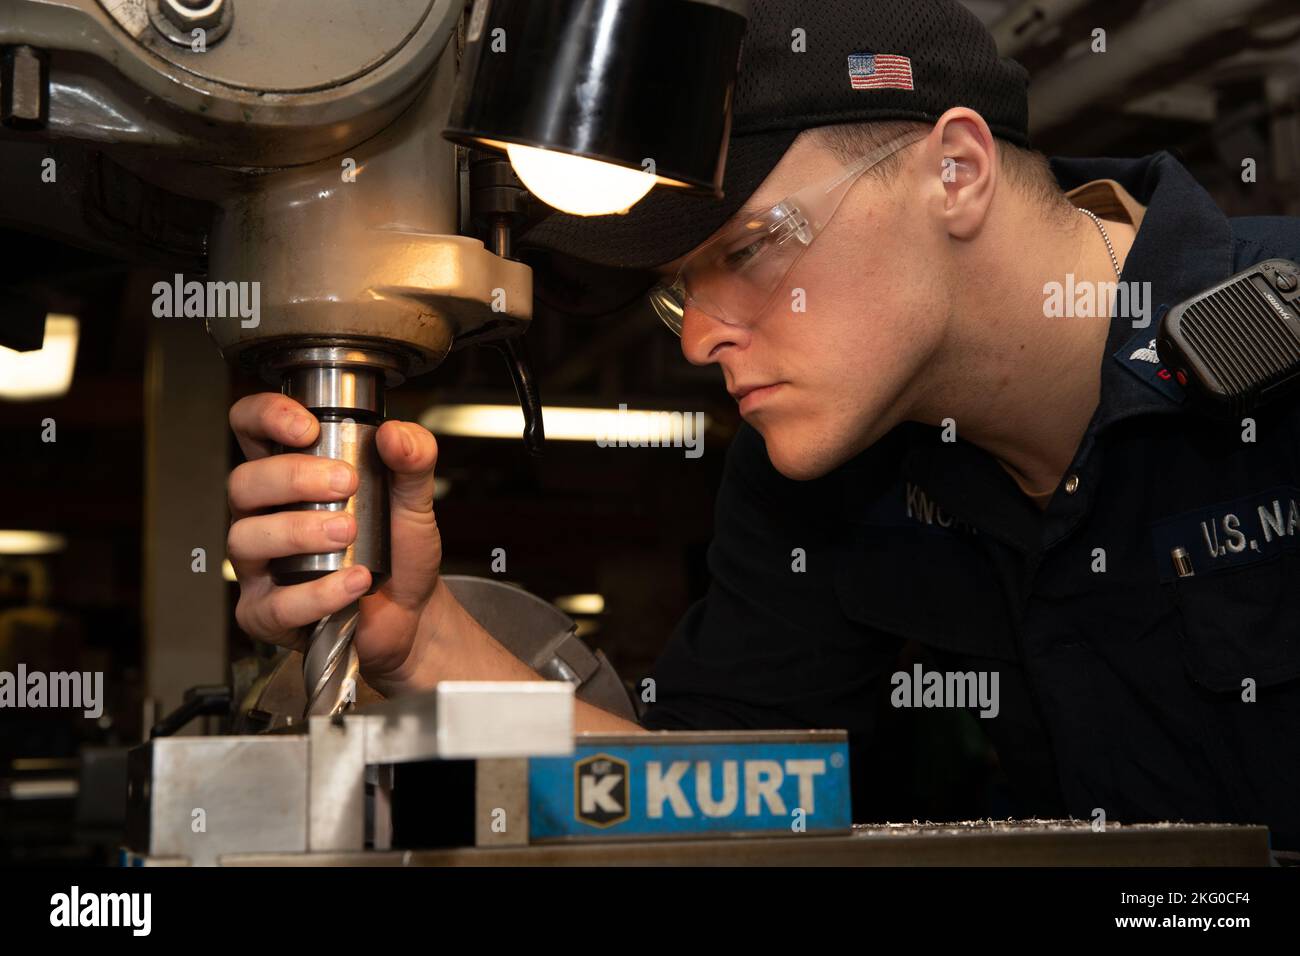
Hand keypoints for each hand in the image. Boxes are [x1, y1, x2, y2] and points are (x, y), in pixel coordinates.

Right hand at [226, 393, 443, 686]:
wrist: (413, 612)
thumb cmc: (398, 550)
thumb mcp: (415, 498)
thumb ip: (415, 458)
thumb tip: (395, 433)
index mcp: (290, 476)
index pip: (250, 429)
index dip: (265, 416)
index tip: (307, 427)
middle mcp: (264, 516)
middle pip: (243, 482)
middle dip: (292, 477)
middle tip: (346, 484)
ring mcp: (259, 565)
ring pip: (246, 539)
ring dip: (299, 531)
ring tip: (348, 532)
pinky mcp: (266, 613)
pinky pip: (274, 604)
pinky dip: (318, 592)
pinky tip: (355, 581)